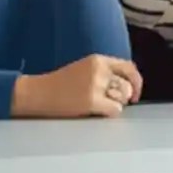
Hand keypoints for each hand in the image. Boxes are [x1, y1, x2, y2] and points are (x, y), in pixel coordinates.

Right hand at [11, 55, 143, 118]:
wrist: (37, 93)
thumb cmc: (59, 85)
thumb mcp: (84, 69)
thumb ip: (105, 72)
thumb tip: (129, 86)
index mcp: (98, 60)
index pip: (128, 67)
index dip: (136, 81)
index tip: (135, 94)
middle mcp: (99, 70)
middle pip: (127, 85)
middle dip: (123, 97)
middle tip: (109, 102)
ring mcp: (95, 85)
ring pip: (123, 98)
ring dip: (115, 104)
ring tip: (97, 104)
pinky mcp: (91, 100)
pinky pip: (115, 110)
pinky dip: (109, 113)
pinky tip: (96, 111)